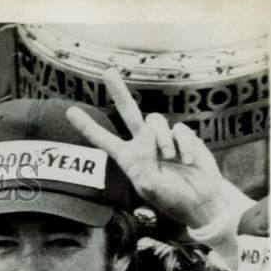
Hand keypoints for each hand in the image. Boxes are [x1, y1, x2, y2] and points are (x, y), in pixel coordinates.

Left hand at [65, 69, 227, 228]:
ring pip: (156, 122)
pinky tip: (188, 161)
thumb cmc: (172, 198)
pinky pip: (180, 129)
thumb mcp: (152, 190)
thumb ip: (146, 170)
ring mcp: (162, 138)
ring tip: (172, 160)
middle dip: (119, 91)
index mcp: (128, 159)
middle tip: (107, 71)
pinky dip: (184, 145)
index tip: (70, 112)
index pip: (104, 140)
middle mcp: (142, 144)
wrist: (200, 199)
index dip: (87, 127)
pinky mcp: (182, 135)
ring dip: (164, 141)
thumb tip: (148, 148)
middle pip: (129, 112)